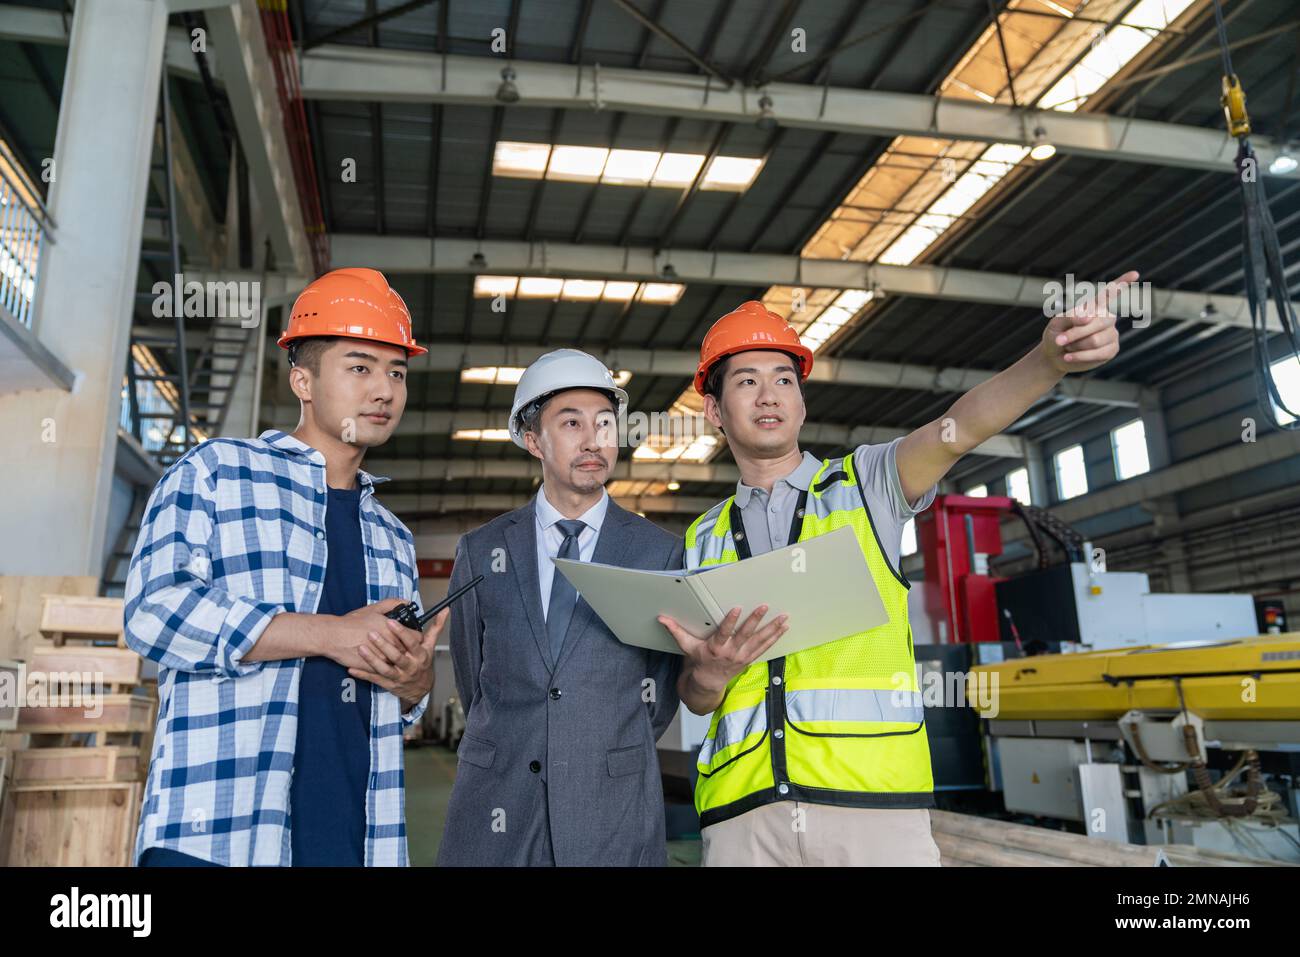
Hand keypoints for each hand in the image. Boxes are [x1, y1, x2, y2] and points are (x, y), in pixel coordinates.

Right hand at [324, 598, 408, 671]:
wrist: (334, 636)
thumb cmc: (353, 622)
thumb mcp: (374, 609)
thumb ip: (392, 604)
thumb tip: (406, 602)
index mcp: (393, 629)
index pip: (416, 638)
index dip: (415, 638)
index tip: (411, 638)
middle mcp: (391, 644)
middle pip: (409, 651)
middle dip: (407, 650)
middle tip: (401, 647)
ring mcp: (383, 658)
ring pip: (398, 663)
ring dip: (396, 660)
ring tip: (390, 655)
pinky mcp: (374, 668)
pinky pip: (385, 670)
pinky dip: (385, 667)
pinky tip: (381, 662)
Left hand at [349, 606, 448, 711]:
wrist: (421, 689)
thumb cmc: (424, 663)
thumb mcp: (431, 646)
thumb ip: (436, 627)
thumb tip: (445, 610)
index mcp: (420, 655)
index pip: (411, 643)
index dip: (402, 633)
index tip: (391, 622)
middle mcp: (410, 666)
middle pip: (396, 656)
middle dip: (384, 645)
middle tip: (371, 633)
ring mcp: (399, 677)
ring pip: (384, 669)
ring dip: (372, 659)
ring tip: (361, 648)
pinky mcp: (389, 684)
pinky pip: (375, 679)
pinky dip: (363, 674)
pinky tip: (352, 668)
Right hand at [657, 605, 788, 694]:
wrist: (708, 683)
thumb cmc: (699, 661)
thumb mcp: (687, 646)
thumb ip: (676, 631)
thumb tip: (661, 618)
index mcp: (716, 648)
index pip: (724, 633)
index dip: (730, 621)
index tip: (737, 608)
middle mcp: (731, 652)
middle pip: (745, 635)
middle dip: (756, 621)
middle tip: (764, 607)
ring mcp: (743, 656)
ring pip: (760, 641)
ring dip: (772, 628)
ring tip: (784, 617)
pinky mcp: (750, 658)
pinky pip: (765, 647)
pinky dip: (775, 637)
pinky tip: (784, 627)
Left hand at [1041, 270, 1134, 373]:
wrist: (1054, 356)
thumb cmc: (1056, 335)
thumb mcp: (1056, 323)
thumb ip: (1070, 317)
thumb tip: (1088, 317)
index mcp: (1094, 307)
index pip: (1109, 294)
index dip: (1122, 283)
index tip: (1135, 273)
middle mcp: (1106, 317)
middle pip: (1098, 322)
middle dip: (1075, 333)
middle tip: (1059, 340)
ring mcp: (1111, 333)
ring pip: (1096, 340)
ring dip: (1076, 346)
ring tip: (1068, 346)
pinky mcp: (1111, 350)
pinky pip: (1098, 353)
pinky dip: (1080, 356)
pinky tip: (1068, 356)